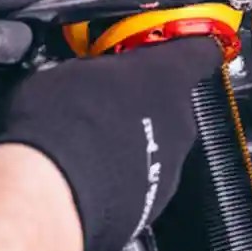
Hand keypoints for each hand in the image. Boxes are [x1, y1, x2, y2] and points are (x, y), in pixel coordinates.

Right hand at [0, 37, 223, 250]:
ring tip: (87, 146)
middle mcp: (179, 120)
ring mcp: (170, 166)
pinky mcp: (153, 204)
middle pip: (174, 104)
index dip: (191, 48)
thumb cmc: (60, 121)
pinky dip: (121, 180)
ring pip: (159, 146)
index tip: (180, 46)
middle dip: (143, 104)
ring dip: (131, 145)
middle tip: (103, 103)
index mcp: (166, 75)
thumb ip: (98, 69)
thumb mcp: (71, 69)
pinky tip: (87, 177)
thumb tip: (87, 73)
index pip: (201, 51)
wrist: (51, 189)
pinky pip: (142, 183)